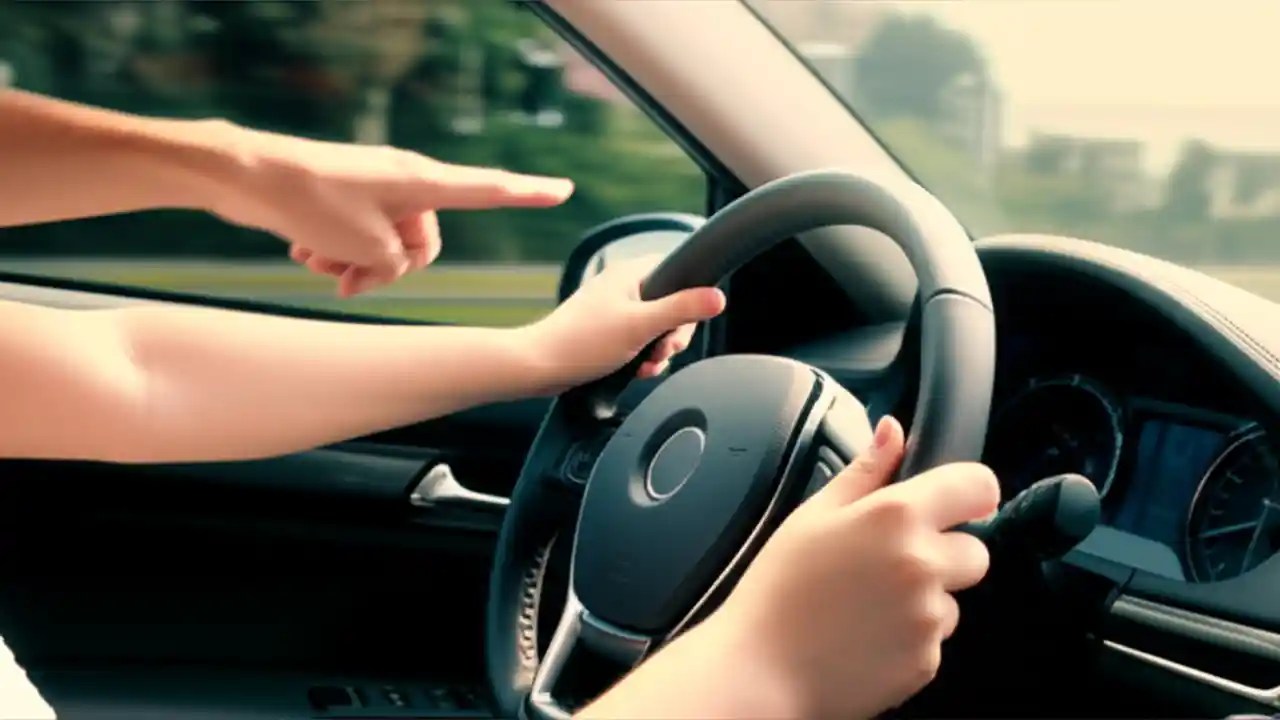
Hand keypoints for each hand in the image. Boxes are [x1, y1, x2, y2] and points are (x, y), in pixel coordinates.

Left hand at [207, 122, 573, 295]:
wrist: (248, 176)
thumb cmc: (311, 202)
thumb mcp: (367, 248)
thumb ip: (397, 263)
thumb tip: (391, 262)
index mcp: (422, 185)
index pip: (489, 190)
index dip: (528, 194)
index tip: (563, 189)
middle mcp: (405, 185)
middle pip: (425, 243)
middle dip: (391, 269)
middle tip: (354, 279)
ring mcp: (375, 192)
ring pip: (387, 246)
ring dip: (358, 265)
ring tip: (321, 265)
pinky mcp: (347, 200)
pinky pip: (360, 237)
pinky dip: (338, 252)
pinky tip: (307, 254)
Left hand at [527, 257, 725, 392]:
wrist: (539, 367)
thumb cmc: (582, 343)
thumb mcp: (641, 327)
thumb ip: (682, 310)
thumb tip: (718, 297)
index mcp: (630, 274)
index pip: (679, 273)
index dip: (690, 301)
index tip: (682, 326)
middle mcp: (623, 287)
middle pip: (672, 306)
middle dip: (673, 336)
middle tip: (662, 351)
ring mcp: (615, 310)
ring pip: (657, 328)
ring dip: (658, 351)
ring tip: (646, 366)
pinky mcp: (607, 331)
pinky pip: (639, 341)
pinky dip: (643, 357)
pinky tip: (636, 370)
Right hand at [698, 416, 998, 718]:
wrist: (761, 671)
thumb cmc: (778, 592)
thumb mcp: (812, 516)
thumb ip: (864, 470)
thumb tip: (893, 431)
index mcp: (895, 517)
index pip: (977, 485)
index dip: (970, 489)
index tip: (958, 499)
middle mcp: (922, 564)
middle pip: (975, 550)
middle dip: (944, 552)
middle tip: (889, 562)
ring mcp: (928, 617)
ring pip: (953, 598)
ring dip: (925, 598)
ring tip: (866, 604)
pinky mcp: (926, 661)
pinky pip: (934, 640)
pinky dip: (909, 638)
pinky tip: (865, 634)